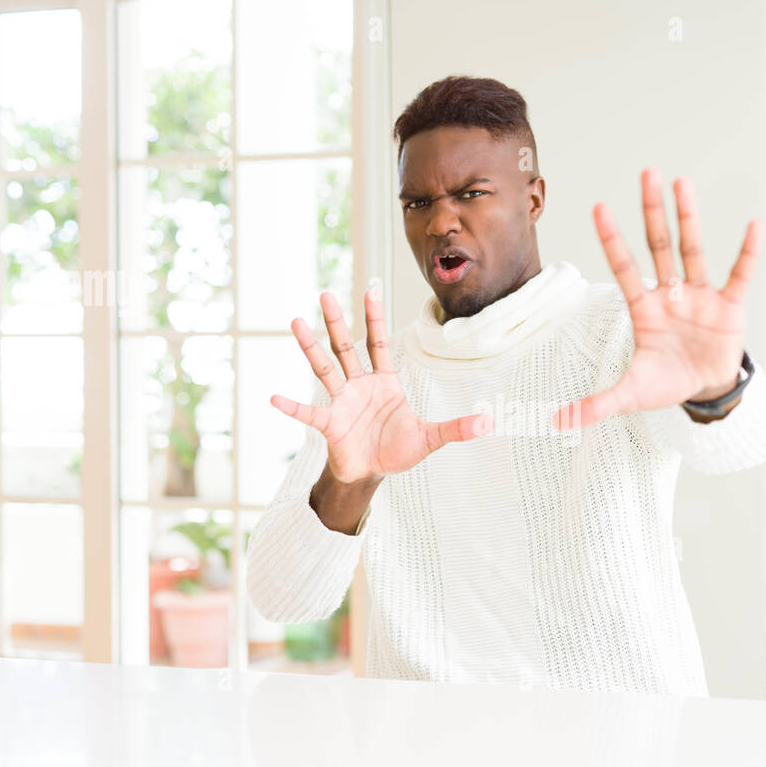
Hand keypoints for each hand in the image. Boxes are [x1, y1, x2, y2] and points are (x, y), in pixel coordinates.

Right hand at [271, 290, 492, 482]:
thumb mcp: (430, 439)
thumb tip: (490, 424)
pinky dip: (293, 407)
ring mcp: (341, 402)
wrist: (372, 474)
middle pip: (346, 348)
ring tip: (295, 322)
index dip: (375, 320)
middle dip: (337, 322)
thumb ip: (456, 428)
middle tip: (325, 293)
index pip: (378, 344)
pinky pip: (309, 412)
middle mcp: (360, 386)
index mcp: (385, 383)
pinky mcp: (329, 423)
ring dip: (310, 347)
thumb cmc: (396, 450)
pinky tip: (274, 399)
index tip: (370, 292)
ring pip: (325, 369)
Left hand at [553, 168, 759, 430]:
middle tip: (646, 173)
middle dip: (652, 212)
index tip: (600, 207)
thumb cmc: (666, 383)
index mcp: (644, 309)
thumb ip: (597, 404)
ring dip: (689, 218)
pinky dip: (746, 253)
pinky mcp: (729, 307)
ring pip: (693, 251)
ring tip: (682, 183)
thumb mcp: (630, 394)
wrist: (704, 390)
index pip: (624, 268)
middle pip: (659, 246)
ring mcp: (700, 297)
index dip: (612, 240)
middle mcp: (670, 294)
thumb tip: (559, 423)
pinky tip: (753, 225)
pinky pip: (739, 276)